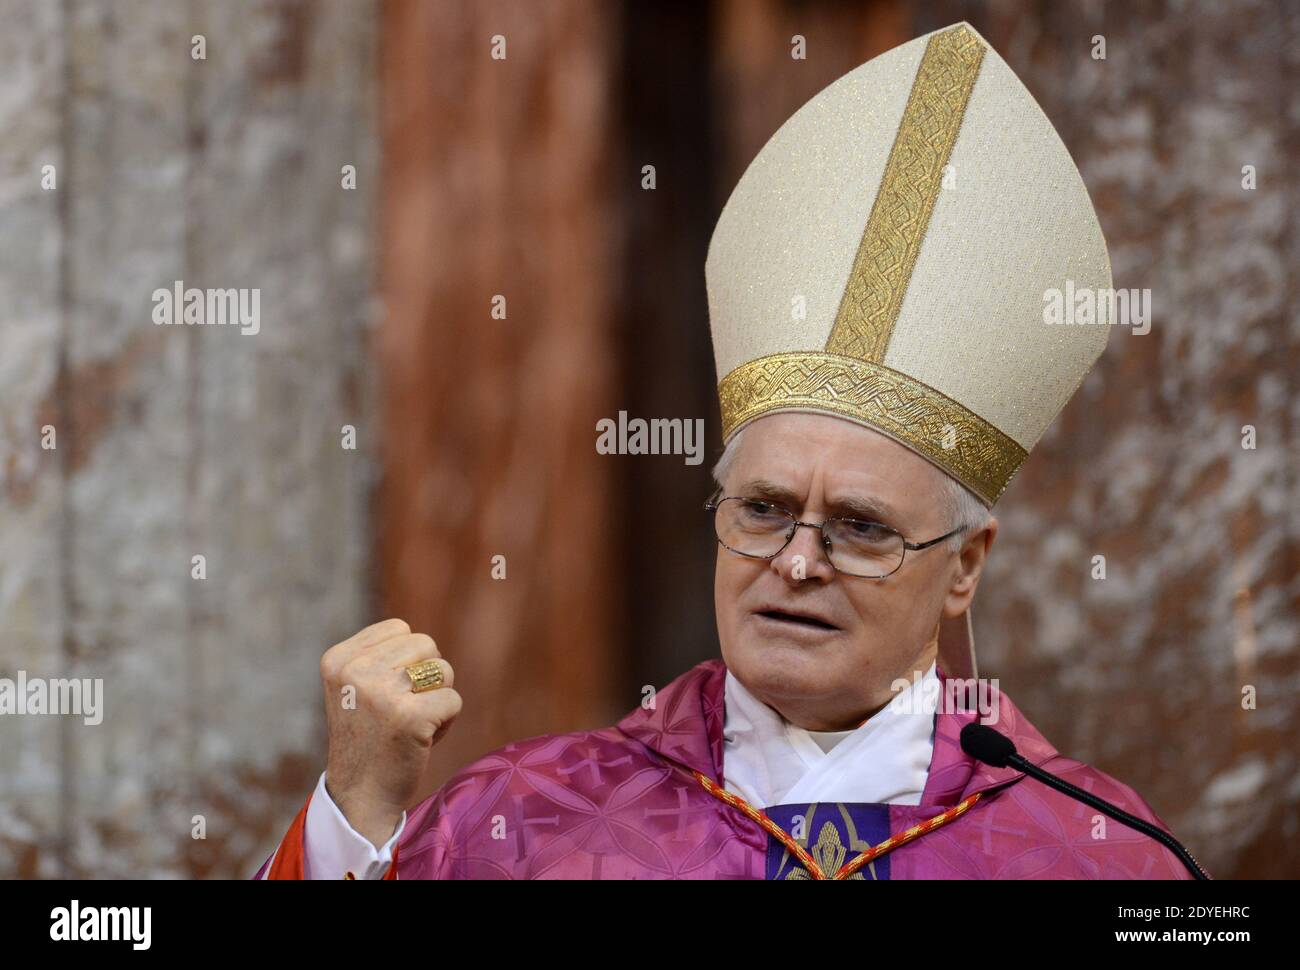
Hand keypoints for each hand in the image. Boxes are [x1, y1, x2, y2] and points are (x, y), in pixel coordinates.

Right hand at [319, 619, 460, 848]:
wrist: (360, 796)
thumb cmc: (367, 737)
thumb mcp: (354, 687)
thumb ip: (379, 656)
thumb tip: (420, 638)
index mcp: (337, 659)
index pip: (399, 629)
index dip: (405, 660)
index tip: (385, 694)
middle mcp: (355, 672)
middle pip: (425, 645)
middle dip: (425, 678)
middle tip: (402, 711)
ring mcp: (382, 694)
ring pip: (443, 670)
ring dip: (437, 698)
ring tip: (411, 724)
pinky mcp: (411, 717)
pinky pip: (454, 700)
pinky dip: (447, 721)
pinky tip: (422, 740)